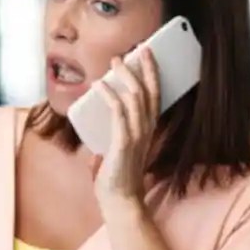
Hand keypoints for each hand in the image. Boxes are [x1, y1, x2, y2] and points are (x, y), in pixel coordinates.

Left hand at [91, 48, 160, 214]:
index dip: (153, 74)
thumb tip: (95, 140)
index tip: (147, 56)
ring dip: (125, 76)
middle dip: (145, 68)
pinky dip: (109, 96)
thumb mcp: (115, 153)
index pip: (154, 96)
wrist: (119, 201)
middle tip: (138, 48)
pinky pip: (117, 112)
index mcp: (146, 130)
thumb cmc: (116, 179)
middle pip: (149, 91)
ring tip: (116, 61)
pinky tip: (100, 84)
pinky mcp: (123, 142)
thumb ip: (109, 142)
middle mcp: (146, 130)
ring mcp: (136, 135)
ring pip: (135, 97)